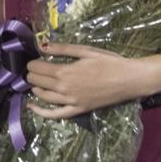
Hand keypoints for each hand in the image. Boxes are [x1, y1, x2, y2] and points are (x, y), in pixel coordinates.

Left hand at [26, 43, 160, 119]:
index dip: (32, 63)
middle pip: (38, 82)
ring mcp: (70, 101)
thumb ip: (62, 49)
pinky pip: (55, 115)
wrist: (128, 79)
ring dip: (35, 89)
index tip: (33, 60)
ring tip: (34, 82)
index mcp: (65, 71)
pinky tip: (32, 107)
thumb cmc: (109, 62)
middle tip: (33, 69)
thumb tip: (42, 46)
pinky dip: (41, 112)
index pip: (39, 68)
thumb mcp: (86, 51)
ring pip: (44, 97)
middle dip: (32, 74)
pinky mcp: (78, 110)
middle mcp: (64, 88)